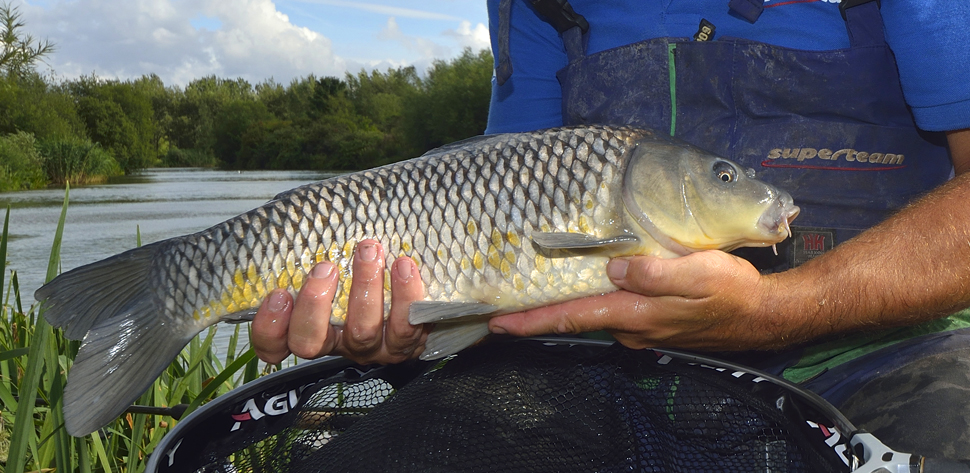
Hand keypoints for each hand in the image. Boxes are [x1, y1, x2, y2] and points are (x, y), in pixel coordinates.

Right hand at [251, 239, 428, 364]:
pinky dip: (404, 295)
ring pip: (361, 331)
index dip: (269, 326)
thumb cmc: (361, 268)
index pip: (273, 344)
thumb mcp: (333, 260)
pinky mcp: (404, 344)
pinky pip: (404, 327)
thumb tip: (301, 214)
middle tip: (325, 268)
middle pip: (310, 342)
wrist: (414, 286)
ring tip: (370, 252)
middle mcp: (335, 343)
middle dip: (313, 305)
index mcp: (307, 327)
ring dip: (364, 289)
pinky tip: (403, 266)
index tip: (279, 293)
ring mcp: (370, 347)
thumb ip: (311, 249)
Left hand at [488, 250, 795, 351]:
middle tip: (500, 311)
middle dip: (537, 317)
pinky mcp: (655, 324)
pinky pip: (615, 314)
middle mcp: (631, 328)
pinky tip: (591, 288)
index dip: (533, 321)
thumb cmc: (731, 289)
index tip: (497, 323)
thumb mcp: (696, 273)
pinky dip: (594, 303)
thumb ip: (653, 274)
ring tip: (535, 292)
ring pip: (595, 316)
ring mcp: (642, 330)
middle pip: (575, 320)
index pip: (572, 318)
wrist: (764, 315)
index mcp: (634, 314)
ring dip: (565, 308)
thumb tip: (613, 269)